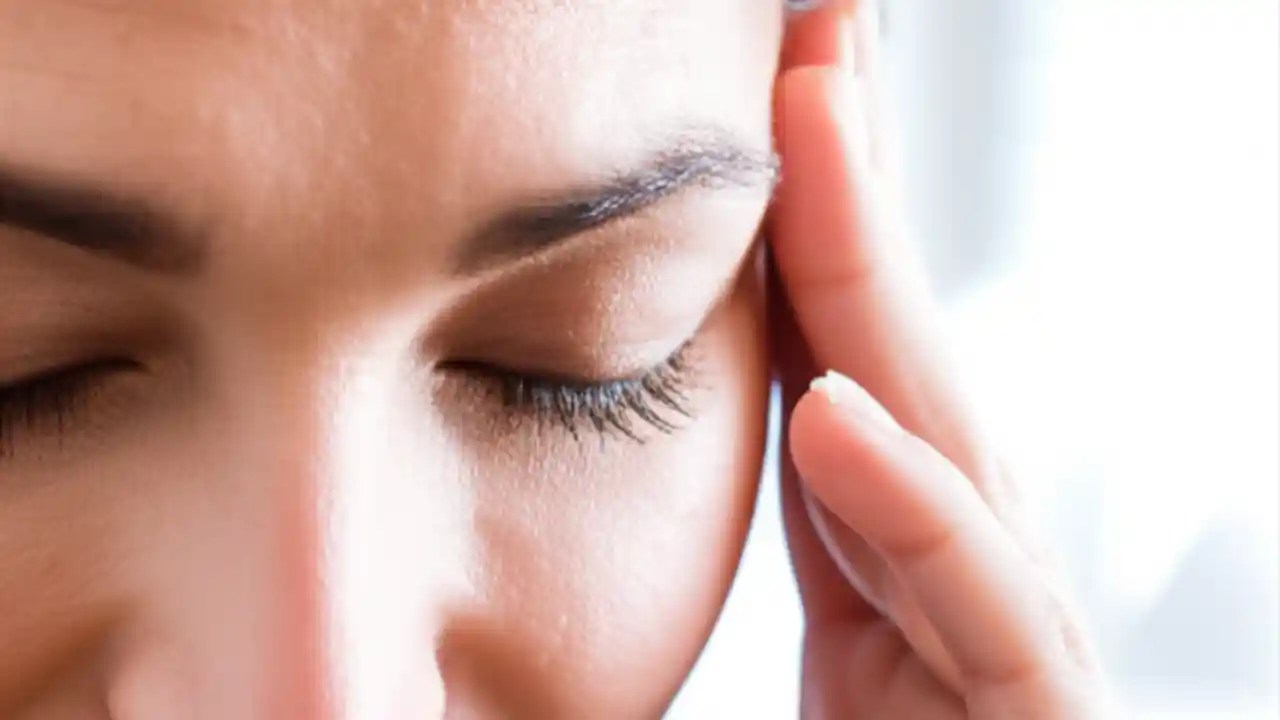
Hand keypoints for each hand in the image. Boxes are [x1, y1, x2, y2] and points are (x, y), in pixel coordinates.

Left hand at [770, 2, 1108, 716]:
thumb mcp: (841, 625)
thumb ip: (824, 519)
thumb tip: (784, 397)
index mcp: (887, 531)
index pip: (839, 341)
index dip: (806, 212)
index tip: (770, 83)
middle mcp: (956, 555)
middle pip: (892, 345)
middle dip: (851, 182)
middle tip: (810, 26)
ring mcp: (1004, 629)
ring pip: (941, 436)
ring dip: (873, 278)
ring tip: (817, 119)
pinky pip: (982, 616)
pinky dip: (916, 514)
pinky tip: (842, 419)